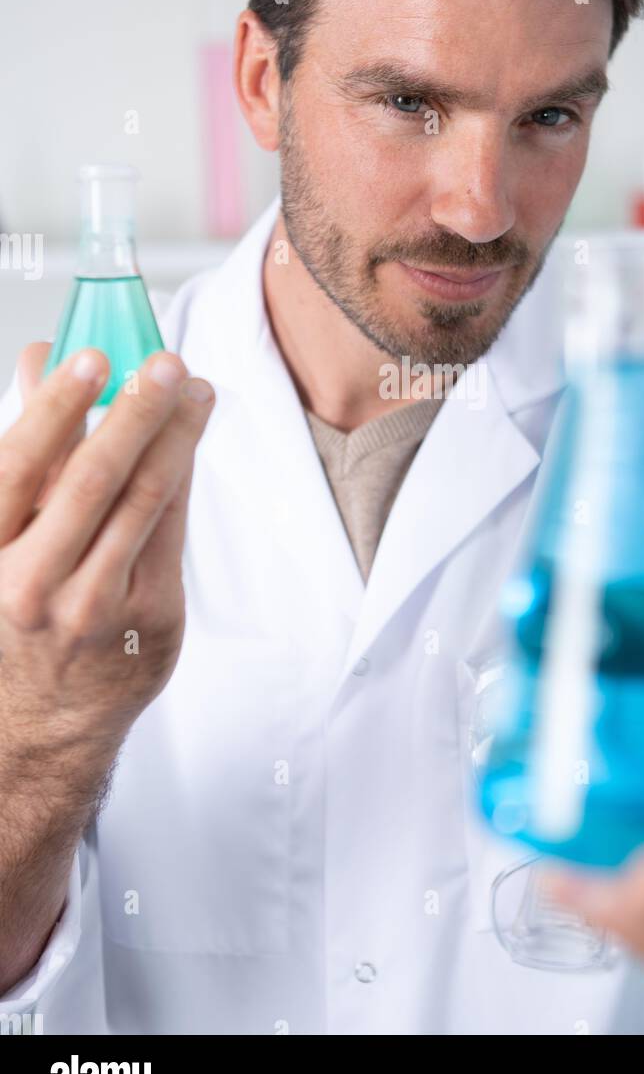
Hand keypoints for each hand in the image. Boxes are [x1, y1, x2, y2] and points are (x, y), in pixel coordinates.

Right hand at [0, 343, 213, 754]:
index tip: (88, 355)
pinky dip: (181, 476)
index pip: (18, 466)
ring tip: (195, 391)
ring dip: (176, 436)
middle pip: (93, 480)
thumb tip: (39, 358)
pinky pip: (171, 531)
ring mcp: (95, 605)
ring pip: (144, 501)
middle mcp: (33, 583)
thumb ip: (28, 450)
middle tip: (165, 362)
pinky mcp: (149, 617)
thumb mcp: (3, 534)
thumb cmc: (22, 607)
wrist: (45, 718)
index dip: (55, 407)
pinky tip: (189, 439)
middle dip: (134, 412)